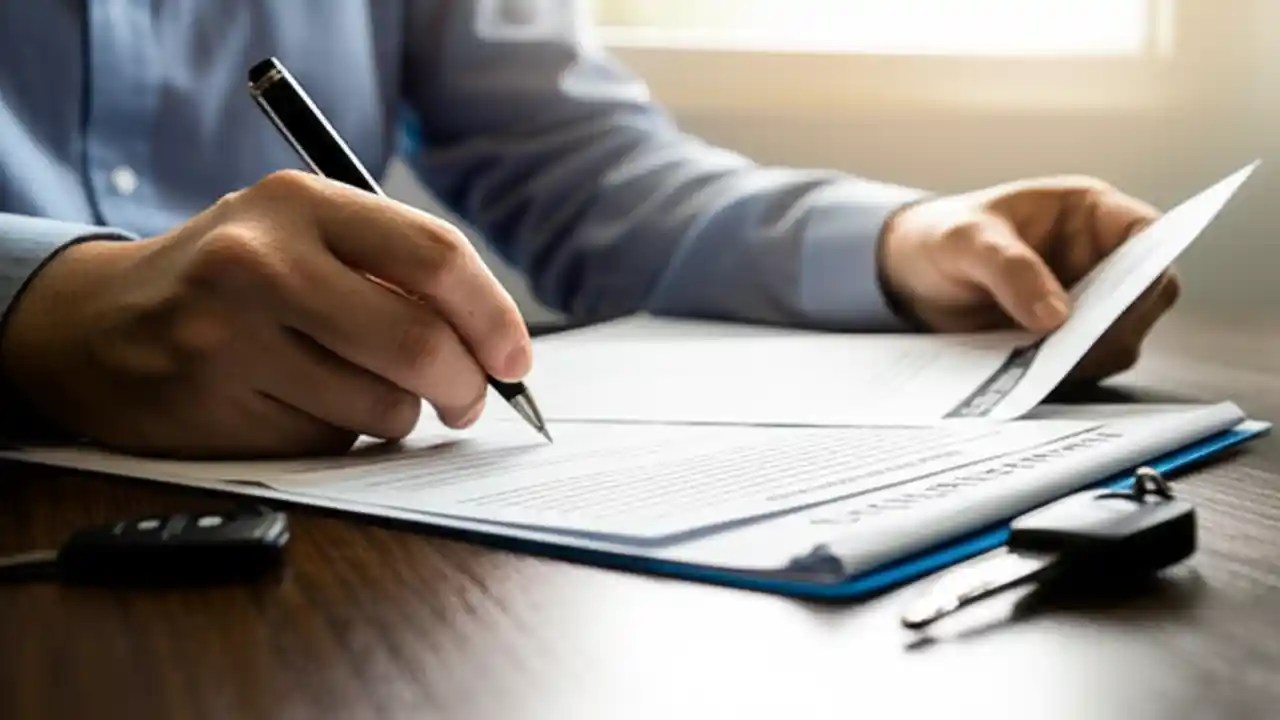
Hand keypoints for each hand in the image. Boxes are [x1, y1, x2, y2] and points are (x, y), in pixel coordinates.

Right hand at [0, 170, 530, 457]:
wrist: (97, 324)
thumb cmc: (231, 278)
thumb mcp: (299, 234)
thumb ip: (389, 270)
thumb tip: (492, 344)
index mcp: (300, 203)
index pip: (435, 256)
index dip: (494, 315)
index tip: (515, 358)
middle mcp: (262, 263)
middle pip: (419, 344)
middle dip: (464, 386)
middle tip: (467, 400)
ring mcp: (232, 340)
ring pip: (381, 407)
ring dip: (399, 415)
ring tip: (362, 389)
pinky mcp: (216, 409)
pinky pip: (330, 443)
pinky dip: (341, 436)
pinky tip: (300, 404)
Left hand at [879, 176, 1178, 380]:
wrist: (908, 274)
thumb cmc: (942, 236)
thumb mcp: (965, 241)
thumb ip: (1009, 269)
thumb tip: (1056, 316)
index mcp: (1088, 214)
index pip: (1147, 234)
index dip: (1148, 266)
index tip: (1122, 300)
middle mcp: (1098, 258)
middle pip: (1144, 296)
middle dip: (1116, 323)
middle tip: (1073, 346)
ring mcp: (1085, 303)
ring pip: (1120, 338)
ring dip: (1089, 355)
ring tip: (1042, 362)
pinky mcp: (1064, 341)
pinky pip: (1084, 364)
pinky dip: (1064, 373)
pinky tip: (1030, 374)